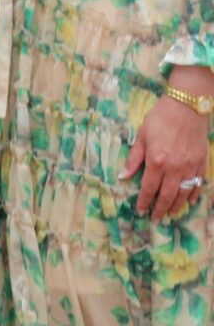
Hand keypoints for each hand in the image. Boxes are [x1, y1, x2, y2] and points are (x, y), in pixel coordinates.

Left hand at [124, 98, 209, 220]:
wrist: (186, 107)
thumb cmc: (160, 119)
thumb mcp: (141, 136)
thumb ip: (134, 158)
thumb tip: (124, 176)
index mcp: (157, 161)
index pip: (148, 187)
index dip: (144, 201)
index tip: (140, 211)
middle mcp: (175, 168)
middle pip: (167, 195)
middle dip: (160, 209)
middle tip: (155, 219)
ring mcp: (190, 166)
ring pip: (184, 192)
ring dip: (177, 206)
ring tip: (171, 214)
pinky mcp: (202, 162)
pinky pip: (199, 183)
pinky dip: (194, 194)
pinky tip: (190, 201)